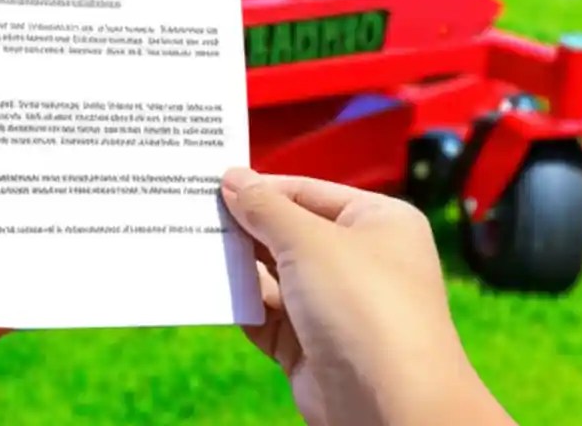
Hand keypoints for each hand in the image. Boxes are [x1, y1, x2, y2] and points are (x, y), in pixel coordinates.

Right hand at [220, 168, 514, 425]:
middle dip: (244, 226)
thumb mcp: (310, 241)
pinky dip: (240, 304)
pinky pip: (266, 316)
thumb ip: (265, 208)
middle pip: (288, 232)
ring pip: (273, 276)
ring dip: (237, 266)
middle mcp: (360, 261)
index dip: (261, 186)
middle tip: (191, 212)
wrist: (391, 407)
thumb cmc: (367, 309)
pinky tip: (208, 290)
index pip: (308, 191)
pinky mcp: (311, 346)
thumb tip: (233, 179)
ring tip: (190, 245)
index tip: (212, 181)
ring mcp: (334, 306)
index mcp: (378, 222)